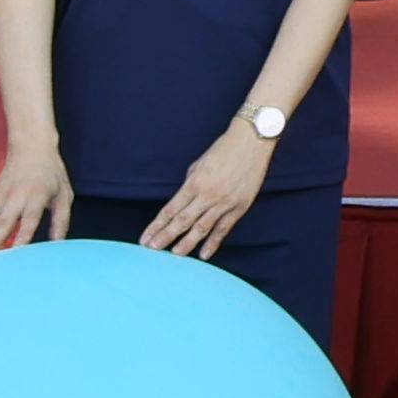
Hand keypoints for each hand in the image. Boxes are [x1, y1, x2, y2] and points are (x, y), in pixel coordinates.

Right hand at [0, 137, 68, 259]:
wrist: (30, 146)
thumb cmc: (51, 172)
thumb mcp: (64, 194)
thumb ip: (61, 220)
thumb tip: (58, 245)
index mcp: (36, 197)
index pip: (27, 223)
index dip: (20, 240)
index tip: (13, 257)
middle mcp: (15, 198)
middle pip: (1, 226)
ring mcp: (1, 198)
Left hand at [140, 119, 275, 259]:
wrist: (251, 142)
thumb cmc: (223, 149)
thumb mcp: (199, 164)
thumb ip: (190, 184)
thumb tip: (183, 200)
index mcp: (194, 183)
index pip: (171, 210)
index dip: (157, 226)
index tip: (146, 238)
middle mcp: (207, 195)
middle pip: (182, 221)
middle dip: (165, 237)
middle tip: (152, 249)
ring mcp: (224, 203)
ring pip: (201, 228)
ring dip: (186, 243)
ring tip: (174, 255)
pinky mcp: (239, 207)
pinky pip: (223, 228)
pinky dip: (213, 243)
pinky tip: (204, 254)